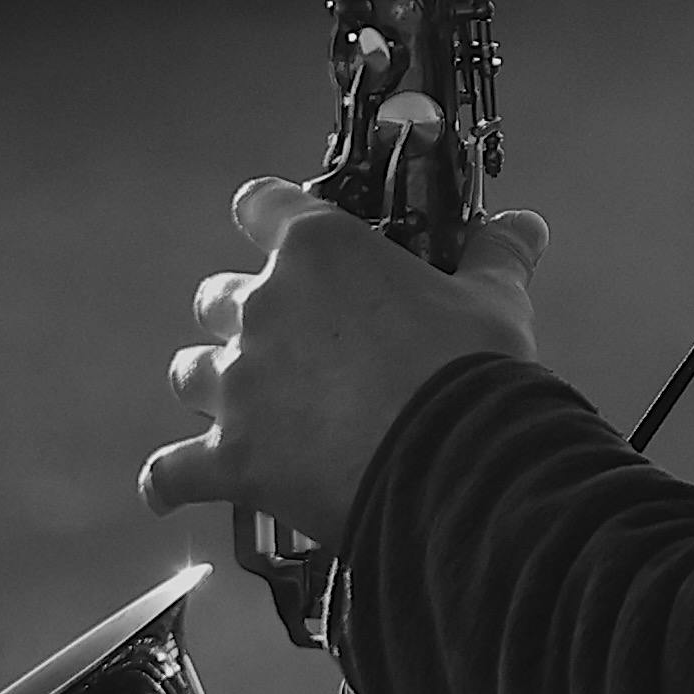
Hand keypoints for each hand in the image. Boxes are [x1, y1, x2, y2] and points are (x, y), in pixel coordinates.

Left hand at [137, 178, 545, 543]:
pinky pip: (171, 470)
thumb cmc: (472, 375)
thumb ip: (496, 258)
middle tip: (287, 338)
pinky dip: (169, 479)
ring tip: (244, 405)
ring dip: (213, 384)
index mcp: (319, 253)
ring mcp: (240, 386)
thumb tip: (524, 228)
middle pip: (218, 297)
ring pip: (190, 372)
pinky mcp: (233, 459)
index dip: (270, 216)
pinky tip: (168, 488)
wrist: (458, 468)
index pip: (261, 205)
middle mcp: (264, 310)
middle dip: (244, 314)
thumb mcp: (494, 304)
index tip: (281, 229)